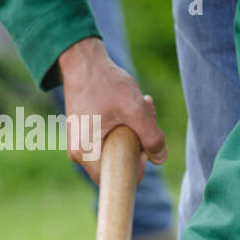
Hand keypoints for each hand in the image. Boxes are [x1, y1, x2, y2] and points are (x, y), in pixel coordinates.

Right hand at [57, 37, 165, 182]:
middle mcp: (79, 154)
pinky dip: (124, 124)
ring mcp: (80, 143)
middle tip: (148, 113)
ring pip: (117, 148)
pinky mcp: (84, 133)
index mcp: (86, 154)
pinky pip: (110, 138)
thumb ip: (151, 137)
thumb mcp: (135, 110)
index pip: (117, 179)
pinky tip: (130, 104)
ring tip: (142, 103)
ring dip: (135, 129)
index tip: (144, 142)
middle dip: (139, 141)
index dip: (137, 165)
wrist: (81, 60)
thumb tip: (160, 159)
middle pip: (119, 162)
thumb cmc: (105, 83)